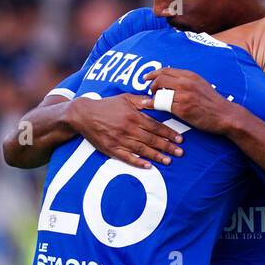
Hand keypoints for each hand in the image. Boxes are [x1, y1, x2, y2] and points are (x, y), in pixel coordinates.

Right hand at [67, 94, 183, 168]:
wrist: (84, 115)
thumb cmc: (107, 105)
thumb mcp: (125, 98)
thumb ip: (142, 101)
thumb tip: (157, 99)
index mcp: (133, 116)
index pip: (155, 126)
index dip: (169, 133)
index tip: (180, 139)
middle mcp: (128, 128)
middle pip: (151, 139)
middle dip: (167, 147)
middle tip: (180, 153)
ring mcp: (119, 140)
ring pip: (142, 149)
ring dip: (156, 156)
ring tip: (169, 161)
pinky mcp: (111, 149)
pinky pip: (126, 157)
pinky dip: (137, 162)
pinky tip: (148, 166)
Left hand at [143, 67, 238, 133]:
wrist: (225, 115)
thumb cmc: (213, 102)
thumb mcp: (201, 84)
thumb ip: (187, 80)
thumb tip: (171, 79)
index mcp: (190, 76)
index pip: (166, 70)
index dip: (153, 73)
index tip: (146, 78)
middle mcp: (186, 83)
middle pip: (160, 79)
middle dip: (151, 85)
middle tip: (150, 91)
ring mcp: (184, 96)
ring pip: (160, 93)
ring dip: (152, 97)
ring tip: (152, 101)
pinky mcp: (182, 109)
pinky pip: (163, 105)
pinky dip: (154, 105)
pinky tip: (151, 107)